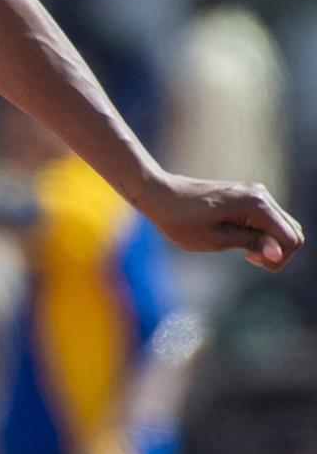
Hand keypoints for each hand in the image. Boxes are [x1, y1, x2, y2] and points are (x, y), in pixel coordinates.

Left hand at [140, 172, 303, 269]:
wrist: (159, 194)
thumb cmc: (182, 220)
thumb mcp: (216, 239)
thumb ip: (251, 243)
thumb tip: (278, 252)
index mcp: (256, 204)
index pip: (291, 238)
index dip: (279, 258)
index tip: (250, 260)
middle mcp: (260, 194)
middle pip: (293, 231)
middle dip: (277, 251)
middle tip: (248, 258)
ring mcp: (254, 193)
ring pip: (282, 225)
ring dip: (270, 243)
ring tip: (243, 251)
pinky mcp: (246, 195)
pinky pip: (268, 219)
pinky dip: (262, 233)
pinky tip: (239, 239)